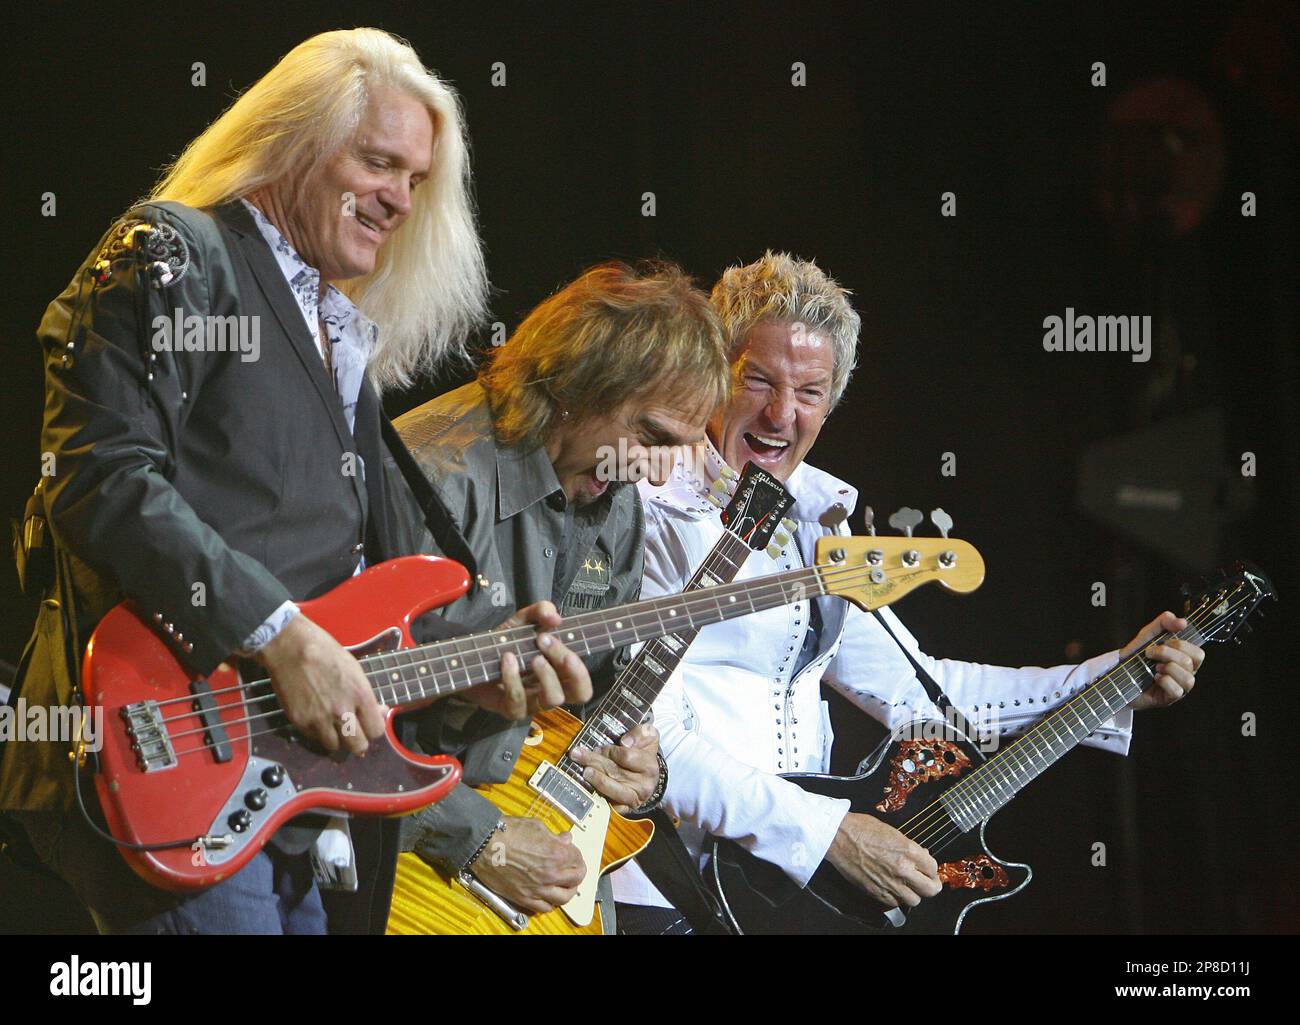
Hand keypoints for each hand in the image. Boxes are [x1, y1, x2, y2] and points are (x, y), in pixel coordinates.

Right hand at [255, 613, 386, 754]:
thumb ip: (366, 696)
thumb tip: (379, 711)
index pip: (376, 730)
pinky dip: (318, 733)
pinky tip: (317, 719)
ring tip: (334, 728)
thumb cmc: (326, 653)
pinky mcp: (300, 722)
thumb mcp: (355, 670)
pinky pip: (315, 739)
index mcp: (360, 695)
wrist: (291, 647)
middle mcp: (342, 711)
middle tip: (353, 733)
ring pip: (335, 748)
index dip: (373, 729)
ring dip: (337, 740)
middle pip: (359, 747)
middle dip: (358, 742)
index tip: (368, 724)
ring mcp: (320, 719)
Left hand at [463, 601, 592, 719]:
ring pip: (553, 700)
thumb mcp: (524, 620)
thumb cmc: (506, 642)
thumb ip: (540, 611)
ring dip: (547, 675)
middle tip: (547, 642)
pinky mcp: (510, 708)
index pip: (583, 681)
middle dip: (570, 667)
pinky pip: (518, 701)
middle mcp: (551, 690)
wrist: (473, 657)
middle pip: (579, 693)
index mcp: (560, 673)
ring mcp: (532, 703)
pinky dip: (513, 678)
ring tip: (534, 656)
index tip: (558, 638)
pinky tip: (507, 659)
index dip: (579, 667)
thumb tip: (555, 617)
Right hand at [469, 815, 586, 913]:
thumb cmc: (507, 832)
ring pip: (563, 898)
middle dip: (576, 874)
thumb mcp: (536, 826)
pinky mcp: (524, 898)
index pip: (578, 860)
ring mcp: (538, 888)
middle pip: (575, 880)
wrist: (484, 845)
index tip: (573, 855)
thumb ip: (554, 836)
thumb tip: (565, 840)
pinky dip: (549, 903)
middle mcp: (551, 874)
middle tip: (573, 871)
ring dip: (567, 891)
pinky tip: (548, 896)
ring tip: (564, 886)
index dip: (577, 856)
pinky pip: (544, 908)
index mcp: (557, 854)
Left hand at [570, 722, 659, 812]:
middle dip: (594, 761)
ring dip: (597, 779)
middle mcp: (644, 785)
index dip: (610, 751)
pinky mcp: (625, 808)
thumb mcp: (648, 737)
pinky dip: (599, 797)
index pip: (626, 757)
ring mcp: (635, 798)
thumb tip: (625, 742)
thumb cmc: (643, 752)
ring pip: (613, 789)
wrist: (647, 776)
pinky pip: (611, 806)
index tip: (599, 747)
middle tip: (577, 754)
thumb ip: (640, 734)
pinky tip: (588, 790)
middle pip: (615, 771)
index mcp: (649, 765)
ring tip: (585, 771)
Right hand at [824, 812, 940, 907]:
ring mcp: (890, 883)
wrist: (838, 836)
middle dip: (931, 886)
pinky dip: (896, 898)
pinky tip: (892, 888)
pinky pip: (895, 903)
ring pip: (914, 900)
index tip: (928, 869)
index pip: (933, 868)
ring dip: (913, 893)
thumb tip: (921, 856)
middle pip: (930, 890)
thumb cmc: (861, 828)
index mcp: (908, 851)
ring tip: (907, 886)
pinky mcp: (876, 892)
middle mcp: (902, 869)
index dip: (931, 869)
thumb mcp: (892, 831)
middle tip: (927, 882)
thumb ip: (909, 847)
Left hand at [1119, 611, 1205, 711]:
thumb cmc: (1137, 656)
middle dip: (1169, 653)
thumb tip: (1183, 622)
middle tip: (1150, 653)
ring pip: (1188, 678)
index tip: (1163, 642)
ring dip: (1167, 668)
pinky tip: (1154, 678)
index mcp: (1184, 659)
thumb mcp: (1148, 634)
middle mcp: (1186, 674)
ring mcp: (1179, 688)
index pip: (1199, 653)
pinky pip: (1176, 691)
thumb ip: (1164, 622)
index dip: (1182, 645)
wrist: (1117, 674)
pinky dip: (1164, 681)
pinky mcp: (1169, 699)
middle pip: (1193, 662)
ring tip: (1154, 668)